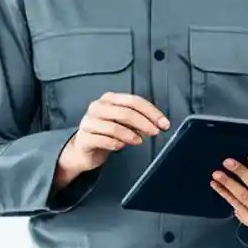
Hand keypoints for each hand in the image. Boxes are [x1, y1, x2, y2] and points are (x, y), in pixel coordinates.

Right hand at [54, 93, 169, 190]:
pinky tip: (121, 146)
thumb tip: (158, 122)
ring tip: (139, 141)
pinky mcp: (84, 138)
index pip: (133, 101)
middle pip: (125, 112)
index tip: (163, 123)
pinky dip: (115, 144)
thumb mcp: (122, 122)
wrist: (83, 148)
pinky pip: (102, 140)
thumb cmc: (106, 132)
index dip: (151, 112)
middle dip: (144, 123)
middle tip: (155, 132)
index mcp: (108, 99)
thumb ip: (137, 119)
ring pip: (114, 127)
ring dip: (130, 135)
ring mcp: (88, 122)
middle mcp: (97, 107)